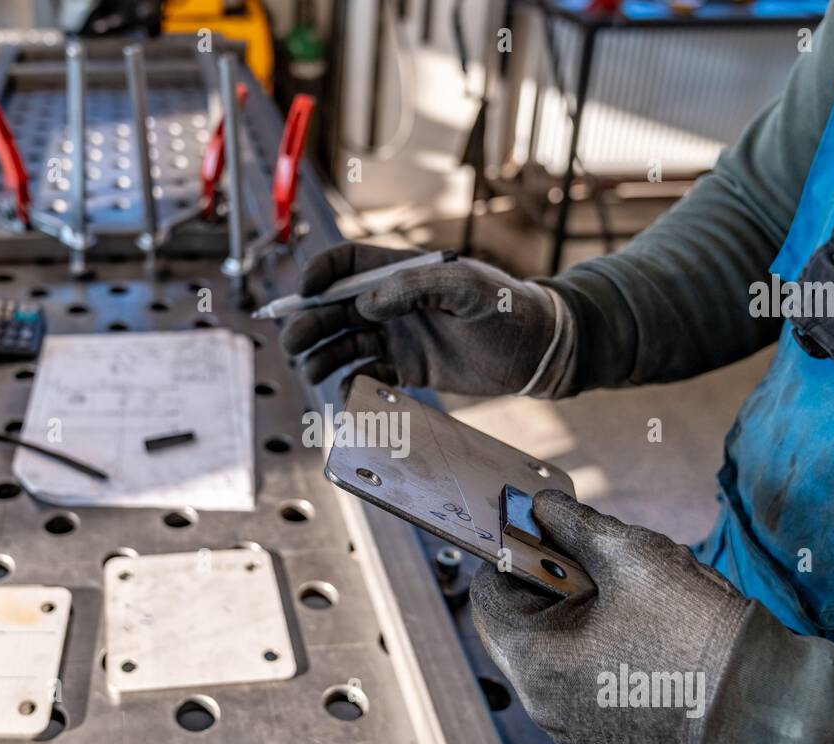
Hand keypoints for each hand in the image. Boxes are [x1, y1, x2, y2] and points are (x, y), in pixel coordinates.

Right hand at [279, 242, 565, 395]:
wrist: (538, 350)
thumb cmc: (508, 307)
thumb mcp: (466, 286)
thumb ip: (414, 288)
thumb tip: (366, 304)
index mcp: (401, 271)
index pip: (345, 264)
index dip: (319, 274)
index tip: (305, 294)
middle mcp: (392, 302)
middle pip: (333, 308)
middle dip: (309, 323)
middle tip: (295, 343)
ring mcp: (397, 336)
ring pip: (344, 343)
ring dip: (322, 355)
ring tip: (311, 370)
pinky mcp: (408, 369)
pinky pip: (368, 374)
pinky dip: (352, 382)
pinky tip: (348, 389)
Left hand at [469, 490, 751, 743]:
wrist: (757, 698)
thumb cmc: (694, 627)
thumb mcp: (630, 555)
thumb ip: (572, 525)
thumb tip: (542, 507)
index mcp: (536, 661)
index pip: (488, 595)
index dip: (512, 555)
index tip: (544, 535)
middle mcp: (540, 702)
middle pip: (512, 625)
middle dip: (543, 586)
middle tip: (589, 564)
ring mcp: (566, 724)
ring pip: (541, 651)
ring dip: (565, 616)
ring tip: (616, 597)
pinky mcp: (593, 734)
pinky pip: (567, 679)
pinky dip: (583, 648)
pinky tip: (628, 629)